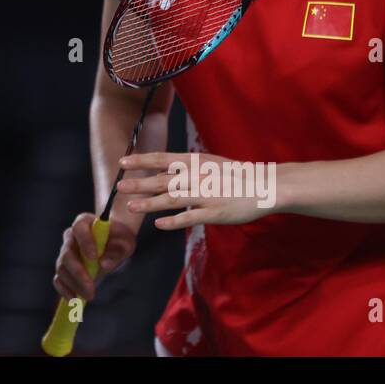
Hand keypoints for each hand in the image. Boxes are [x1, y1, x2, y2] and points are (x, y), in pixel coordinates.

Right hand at [52, 212, 136, 301]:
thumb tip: (104, 265)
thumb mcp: (125, 243)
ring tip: (89, 296)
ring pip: (61, 268)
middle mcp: (70, 236)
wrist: (113, 241)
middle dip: (78, 272)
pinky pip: (58, 278)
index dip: (85, 242)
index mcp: (84, 222)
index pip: (79, 228)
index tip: (94, 257)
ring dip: (73, 284)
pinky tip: (74, 299)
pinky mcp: (65, 267)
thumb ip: (117, 251)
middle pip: (67, 253)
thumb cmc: (119, 239)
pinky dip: (64, 290)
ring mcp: (65, 252)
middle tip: (91, 288)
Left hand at [117, 151, 282, 229]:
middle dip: (138, 183)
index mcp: (195, 161)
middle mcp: (197, 176)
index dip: (141, 160)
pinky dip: (173, 221)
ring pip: (171, 199)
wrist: (265, 185)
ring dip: (149, 204)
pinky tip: (158, 224)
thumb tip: (163, 172)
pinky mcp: (215, 212)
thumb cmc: (235, 174)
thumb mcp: (209, 163)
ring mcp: (205, 194)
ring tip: (131, 207)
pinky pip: (190, 217)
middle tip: (119, 187)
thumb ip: (186, 168)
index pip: (161, 159)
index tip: (122, 162)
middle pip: (161, 180)